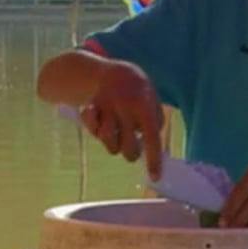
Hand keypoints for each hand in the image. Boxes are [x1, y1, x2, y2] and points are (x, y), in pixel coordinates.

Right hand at [77, 62, 168, 177]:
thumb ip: (156, 119)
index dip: (154, 159)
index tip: (155, 177)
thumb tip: (157, 148)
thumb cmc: (135, 90)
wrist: (107, 71)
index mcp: (143, 105)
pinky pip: (92, 130)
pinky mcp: (90, 108)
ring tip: (116, 133)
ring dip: (113, 144)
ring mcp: (106, 108)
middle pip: (128, 148)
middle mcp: (124, 107)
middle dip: (131, 153)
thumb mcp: (152, 98)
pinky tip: (99, 121)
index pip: (152, 137)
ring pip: (109, 143)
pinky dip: (95, 131)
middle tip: (131, 147)